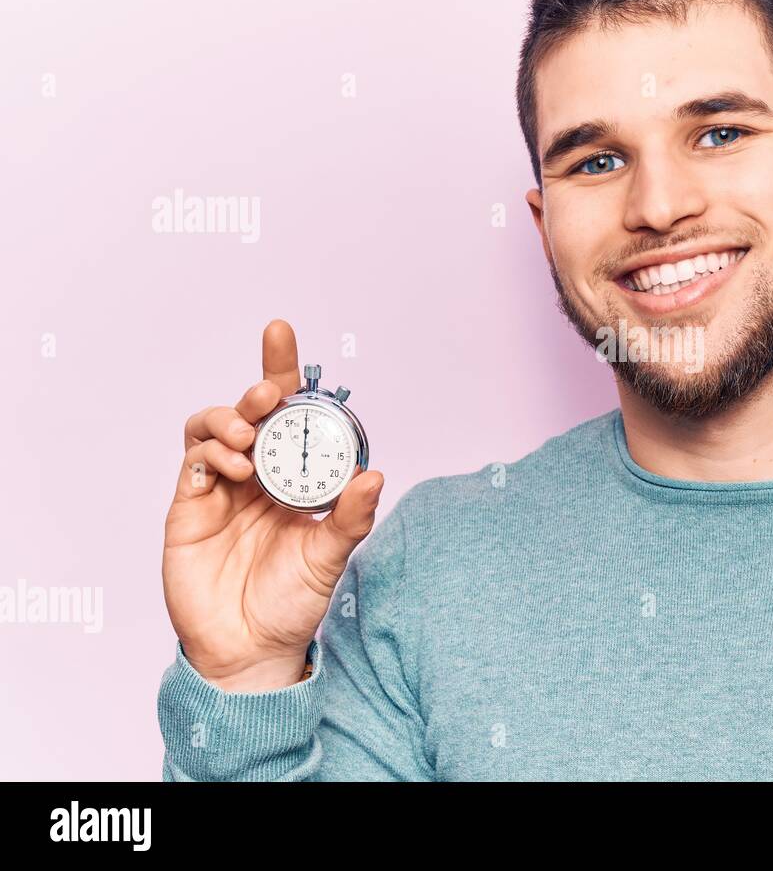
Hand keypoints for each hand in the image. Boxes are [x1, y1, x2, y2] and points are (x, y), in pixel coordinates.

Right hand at [161, 319, 383, 691]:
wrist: (250, 649)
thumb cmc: (292, 602)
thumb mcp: (332, 558)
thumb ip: (351, 517)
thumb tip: (375, 473)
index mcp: (292, 475)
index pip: (289, 413)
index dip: (283, 371)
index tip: (281, 332)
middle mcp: (256, 473)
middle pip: (248, 409)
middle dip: (257, 386)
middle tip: (269, 392)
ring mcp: (219, 487)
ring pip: (211, 426)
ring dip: (229, 419)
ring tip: (248, 439)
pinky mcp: (189, 507)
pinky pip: (192, 462)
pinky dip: (210, 453)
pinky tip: (234, 468)